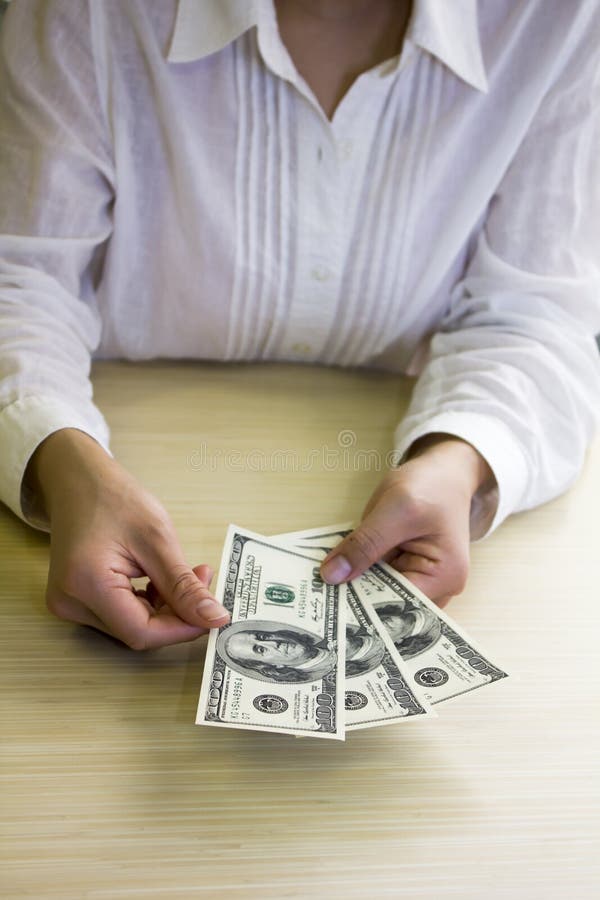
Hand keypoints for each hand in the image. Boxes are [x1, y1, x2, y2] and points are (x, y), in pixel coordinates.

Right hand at [28, 429, 229, 648]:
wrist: (78, 481)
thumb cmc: (113, 498)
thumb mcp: (158, 539)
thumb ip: (183, 586)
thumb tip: (214, 618)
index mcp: (87, 584)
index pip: (142, 632)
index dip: (182, 628)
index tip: (213, 613)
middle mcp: (70, 603)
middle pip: (137, 631)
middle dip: (177, 614)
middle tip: (203, 579)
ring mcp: (70, 604)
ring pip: (132, 626)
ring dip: (165, 608)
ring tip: (185, 573)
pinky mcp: (76, 600)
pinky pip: (121, 615)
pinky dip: (147, 604)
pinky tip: (160, 580)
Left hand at [319, 435, 493, 605]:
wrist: (443, 472)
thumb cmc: (430, 486)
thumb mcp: (395, 509)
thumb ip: (365, 543)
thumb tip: (332, 576)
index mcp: (444, 578)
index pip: (397, 605)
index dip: (362, 606)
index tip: (327, 606)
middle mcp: (437, 588)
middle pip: (388, 604)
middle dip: (354, 599)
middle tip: (315, 596)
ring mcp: (420, 580)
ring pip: (379, 593)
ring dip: (352, 585)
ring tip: (317, 585)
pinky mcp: (404, 569)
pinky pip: (377, 578)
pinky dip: (357, 572)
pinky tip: (334, 568)